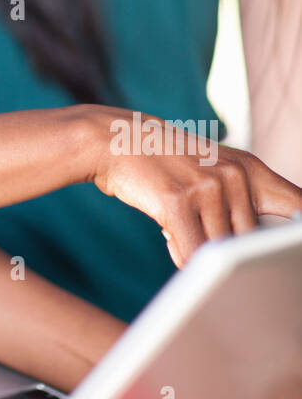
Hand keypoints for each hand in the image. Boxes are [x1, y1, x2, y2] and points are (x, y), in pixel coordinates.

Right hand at [79, 106, 301, 264]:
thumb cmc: (167, 164)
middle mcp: (236, 175)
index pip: (300, 206)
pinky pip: (191, 255)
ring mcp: (208, 186)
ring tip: (177, 223)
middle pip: (250, 247)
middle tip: (197, 227)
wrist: (114, 139)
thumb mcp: (215, 171)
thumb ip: (244, 205)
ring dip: (196, 253)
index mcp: (252, 170)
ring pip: (218, 255)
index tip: (295, 258)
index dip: (300, 238)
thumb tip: (263, 258)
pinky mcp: (179, 201)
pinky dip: (179, 255)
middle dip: (225, 253)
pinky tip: (167, 231)